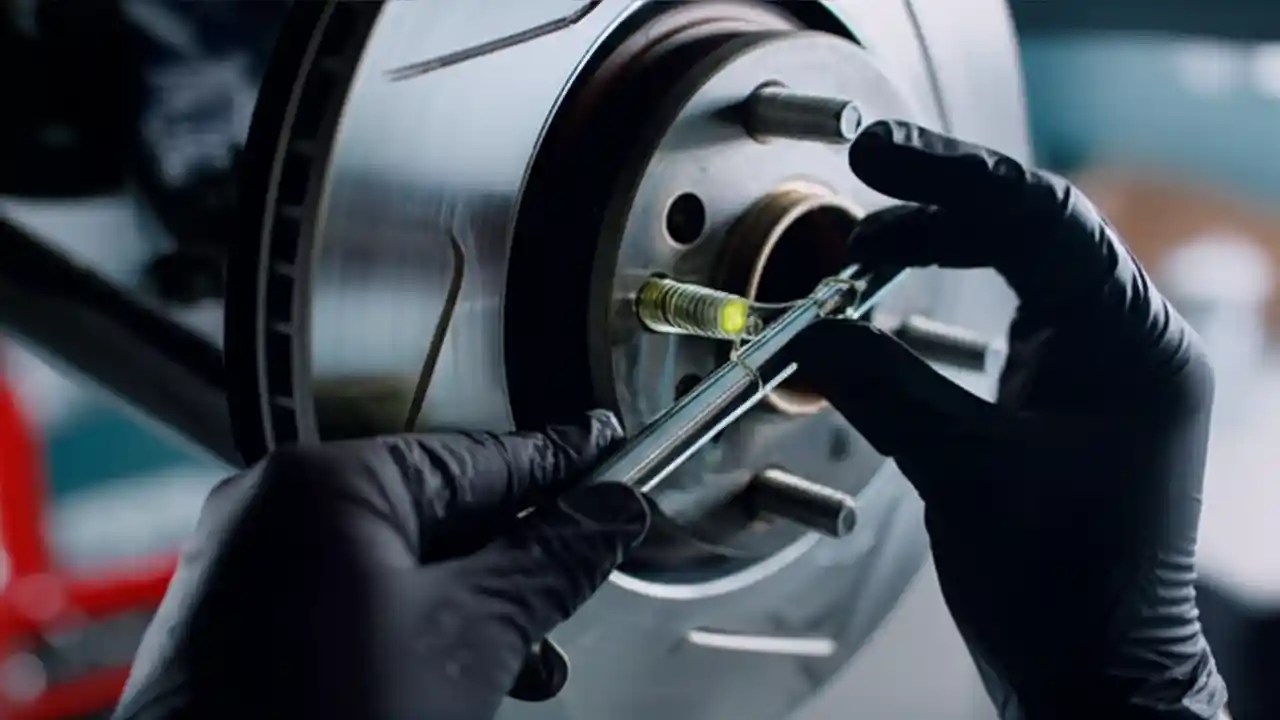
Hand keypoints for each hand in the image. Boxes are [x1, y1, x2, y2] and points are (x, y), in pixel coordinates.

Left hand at [114, 411, 649, 719]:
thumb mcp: (469, 637)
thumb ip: (550, 564)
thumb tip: (612, 512)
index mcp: (326, 483)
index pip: (479, 455)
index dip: (558, 463)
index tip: (607, 452)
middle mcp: (276, 508)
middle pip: (439, 511)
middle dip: (516, 562)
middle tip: (581, 575)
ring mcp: (251, 566)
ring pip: (398, 564)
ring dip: (472, 610)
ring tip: (530, 662)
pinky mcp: (241, 623)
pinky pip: (352, 600)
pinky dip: (414, 630)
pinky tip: (458, 677)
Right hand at [789, 121, 1226, 717]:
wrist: (1095, 675)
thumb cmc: (1066, 594)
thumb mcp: (963, 476)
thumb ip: (882, 388)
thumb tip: (813, 334)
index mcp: (1133, 346)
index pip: (1042, 218)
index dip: (950, 175)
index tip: (878, 156)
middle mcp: (1128, 345)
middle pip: (1030, 231)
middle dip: (936, 208)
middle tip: (860, 196)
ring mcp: (1100, 369)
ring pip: (1017, 268)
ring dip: (938, 250)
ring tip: (864, 252)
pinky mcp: (1067, 396)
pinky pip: (1006, 314)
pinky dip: (946, 296)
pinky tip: (898, 295)